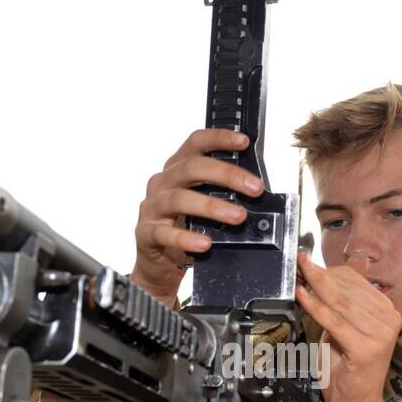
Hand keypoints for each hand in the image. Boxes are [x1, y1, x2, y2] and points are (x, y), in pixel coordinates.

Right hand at [131, 128, 265, 307]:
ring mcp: (152, 208)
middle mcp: (162, 183)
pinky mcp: (146, 233)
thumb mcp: (203, 207)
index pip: (195, 144)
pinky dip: (187, 238)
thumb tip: (255, 192)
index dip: (218, 138)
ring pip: (179, 199)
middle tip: (254, 188)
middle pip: (191, 168)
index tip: (243, 142)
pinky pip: (165, 234)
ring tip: (237, 216)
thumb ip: (221, 194)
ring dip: (212, 206)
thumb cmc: (183, 229)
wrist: (159, 264)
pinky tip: (205, 243)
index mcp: (176, 170)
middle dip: (226, 175)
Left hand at [295, 253, 399, 401]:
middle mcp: (389, 319)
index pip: (355, 281)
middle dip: (319, 275)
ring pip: (340, 303)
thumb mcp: (342, 329)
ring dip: (315, 287)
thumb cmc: (347, 369)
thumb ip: (337, 305)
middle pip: (347, 288)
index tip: (307, 261)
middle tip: (298, 262)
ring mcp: (381, 333)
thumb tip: (319, 276)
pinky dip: (315, 308)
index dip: (328, 270)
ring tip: (298, 276)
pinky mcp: (367, 348)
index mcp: (386, 311)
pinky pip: (334, 322)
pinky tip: (302, 297)